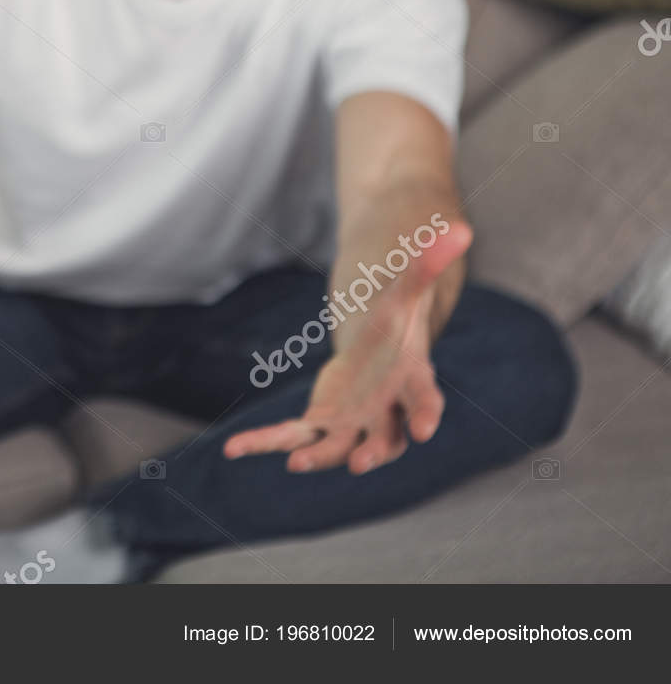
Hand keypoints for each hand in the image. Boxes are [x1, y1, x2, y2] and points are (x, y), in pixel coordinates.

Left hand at [222, 221, 470, 474]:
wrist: (376, 350)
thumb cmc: (395, 323)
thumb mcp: (404, 291)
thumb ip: (426, 264)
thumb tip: (459, 228)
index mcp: (410, 383)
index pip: (424, 400)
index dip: (426, 413)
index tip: (426, 429)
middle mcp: (384, 413)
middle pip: (383, 439)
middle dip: (374, 452)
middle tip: (358, 464)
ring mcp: (352, 424)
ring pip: (335, 448)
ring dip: (317, 457)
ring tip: (293, 464)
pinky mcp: (320, 423)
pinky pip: (291, 436)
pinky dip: (263, 442)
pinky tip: (233, 449)